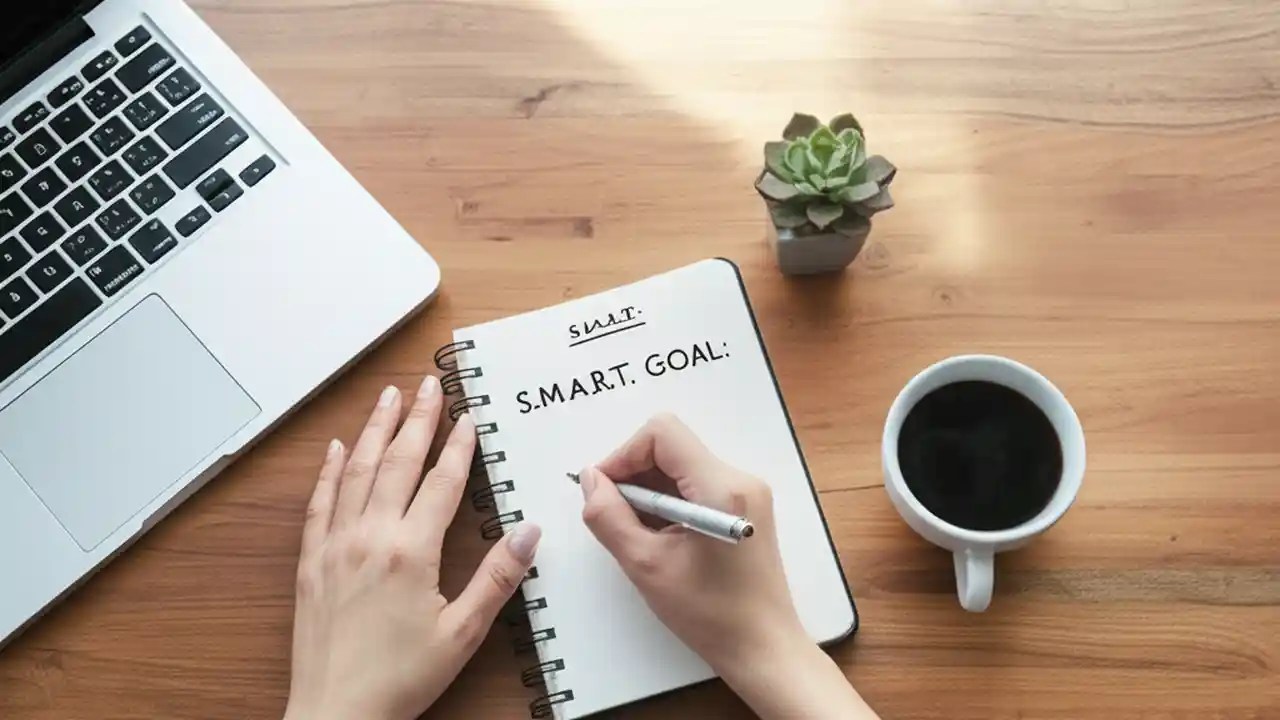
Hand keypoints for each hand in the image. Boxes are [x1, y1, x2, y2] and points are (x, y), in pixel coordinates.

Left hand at [284, 376, 541, 719]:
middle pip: (398, 463)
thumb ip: (498, 578)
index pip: (441, 482)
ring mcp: (336, 547)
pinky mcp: (312, 564)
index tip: (469, 417)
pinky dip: (330, 471)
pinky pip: (320, 504)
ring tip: (388, 398)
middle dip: (417, 419)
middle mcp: (370, 538)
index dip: (459, 446)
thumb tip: (529, 532)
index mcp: (411, 552)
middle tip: (429, 385)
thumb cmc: (398, 680)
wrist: (334, 715)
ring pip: (358, 472)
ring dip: (376, 431)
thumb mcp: (463, 633)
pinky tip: (339, 449)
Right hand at [580, 414, 877, 719]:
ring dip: (650, 491)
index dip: (624, 454)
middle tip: (614, 516)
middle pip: (672, 447)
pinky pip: (697, 486)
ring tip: (638, 534)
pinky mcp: (746, 509)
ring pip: (682, 467)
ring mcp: (747, 493)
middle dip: (634, 474)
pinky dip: (669, 502)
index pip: (663, 433)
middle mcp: (740, 479)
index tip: (602, 490)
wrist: (763, 648)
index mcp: (721, 487)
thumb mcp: (646, 565)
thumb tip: (590, 479)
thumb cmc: (710, 614)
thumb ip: (609, 516)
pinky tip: (660, 538)